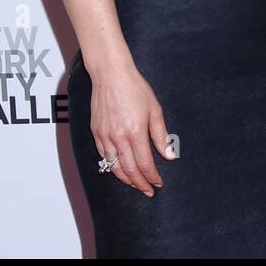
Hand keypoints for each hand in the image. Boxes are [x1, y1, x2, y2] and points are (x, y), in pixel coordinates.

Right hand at [87, 59, 173, 195]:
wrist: (110, 75)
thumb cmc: (134, 88)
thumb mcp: (155, 109)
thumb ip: (161, 135)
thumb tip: (169, 155)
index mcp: (135, 133)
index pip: (144, 164)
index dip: (152, 177)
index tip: (158, 183)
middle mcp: (118, 138)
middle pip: (129, 170)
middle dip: (140, 183)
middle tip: (148, 190)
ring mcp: (105, 136)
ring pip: (114, 167)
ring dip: (125, 179)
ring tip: (135, 184)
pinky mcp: (96, 132)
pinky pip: (103, 156)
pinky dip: (111, 166)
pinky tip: (117, 169)